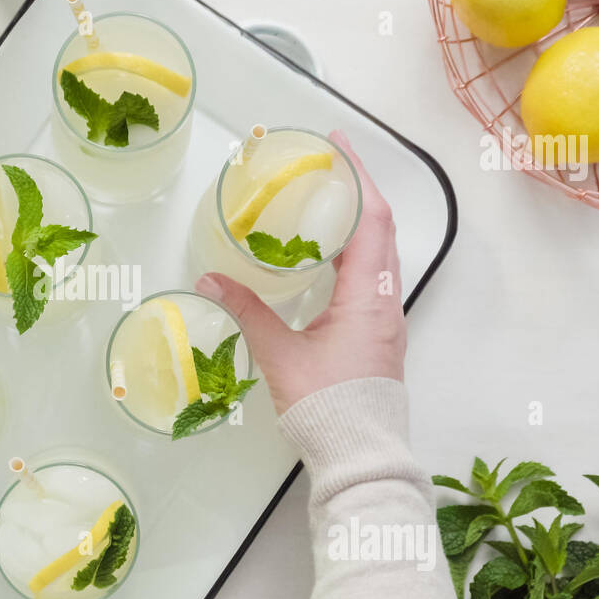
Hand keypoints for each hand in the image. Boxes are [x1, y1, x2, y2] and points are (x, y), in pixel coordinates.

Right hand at [195, 129, 405, 415]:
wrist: (359, 454)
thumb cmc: (327, 407)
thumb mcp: (280, 355)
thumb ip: (248, 312)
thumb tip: (212, 280)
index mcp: (368, 297)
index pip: (372, 218)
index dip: (358, 176)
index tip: (338, 145)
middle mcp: (385, 301)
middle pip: (381, 228)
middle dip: (357, 190)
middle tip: (327, 165)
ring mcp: (386, 319)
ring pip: (380, 253)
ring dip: (359, 220)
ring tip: (325, 200)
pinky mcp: (379, 335)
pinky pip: (372, 277)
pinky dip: (356, 251)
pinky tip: (329, 255)